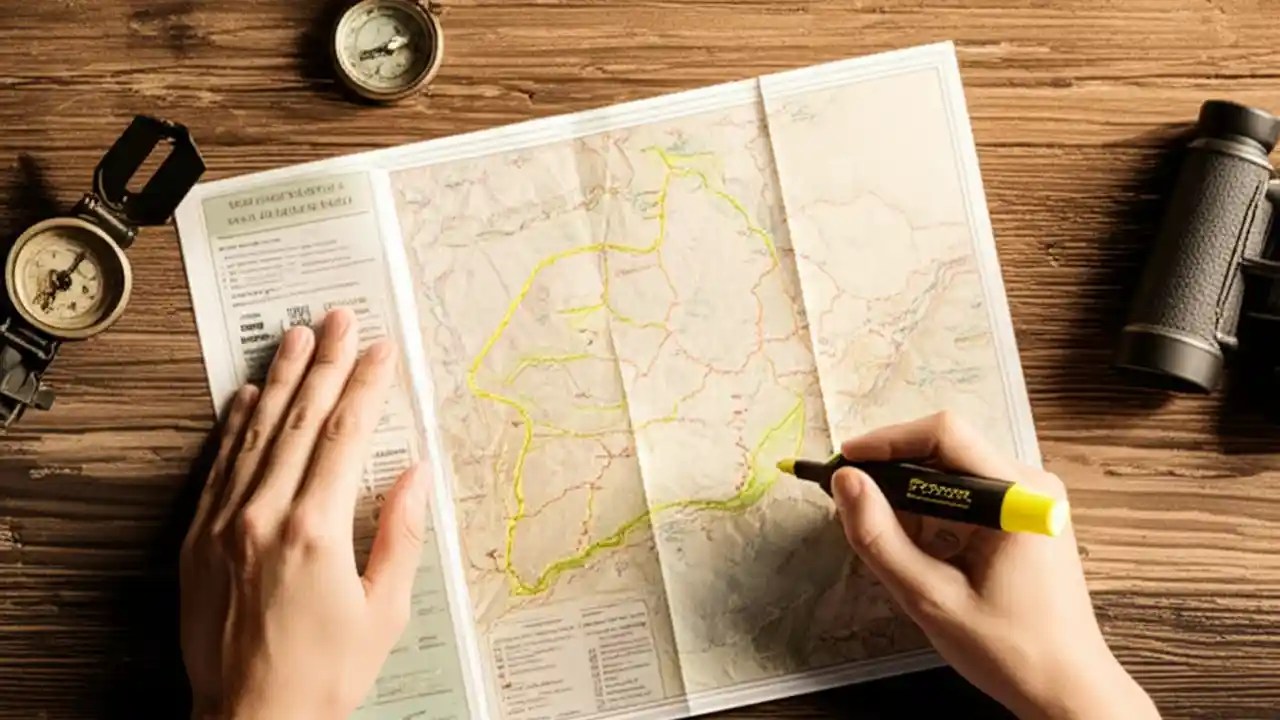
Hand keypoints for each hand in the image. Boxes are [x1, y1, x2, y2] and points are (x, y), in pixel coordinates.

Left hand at [180, 308, 425, 719]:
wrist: (252, 719)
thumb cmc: (324, 674)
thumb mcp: (385, 610)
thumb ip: (399, 534)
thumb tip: (413, 475)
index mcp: (317, 533)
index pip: (344, 436)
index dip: (365, 386)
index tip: (381, 351)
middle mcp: (264, 518)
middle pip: (300, 421)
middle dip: (326, 364)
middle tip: (340, 320)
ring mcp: (225, 526)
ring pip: (255, 434)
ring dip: (280, 379)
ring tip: (298, 338)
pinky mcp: (199, 541)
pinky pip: (219, 467)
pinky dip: (235, 426)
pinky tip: (249, 395)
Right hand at [831, 411, 1159, 719]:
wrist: (1068, 690)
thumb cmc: (1009, 651)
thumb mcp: (931, 598)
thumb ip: (881, 537)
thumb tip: (845, 482)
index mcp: (1019, 497)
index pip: (945, 435)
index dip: (886, 441)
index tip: (843, 463)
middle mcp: (1031, 484)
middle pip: (947, 448)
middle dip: (893, 470)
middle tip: (849, 501)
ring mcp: (1031, 499)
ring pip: (953, 471)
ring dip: (911, 494)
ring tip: (884, 536)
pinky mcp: (1025, 516)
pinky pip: (967, 494)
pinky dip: (932, 511)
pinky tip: (916, 547)